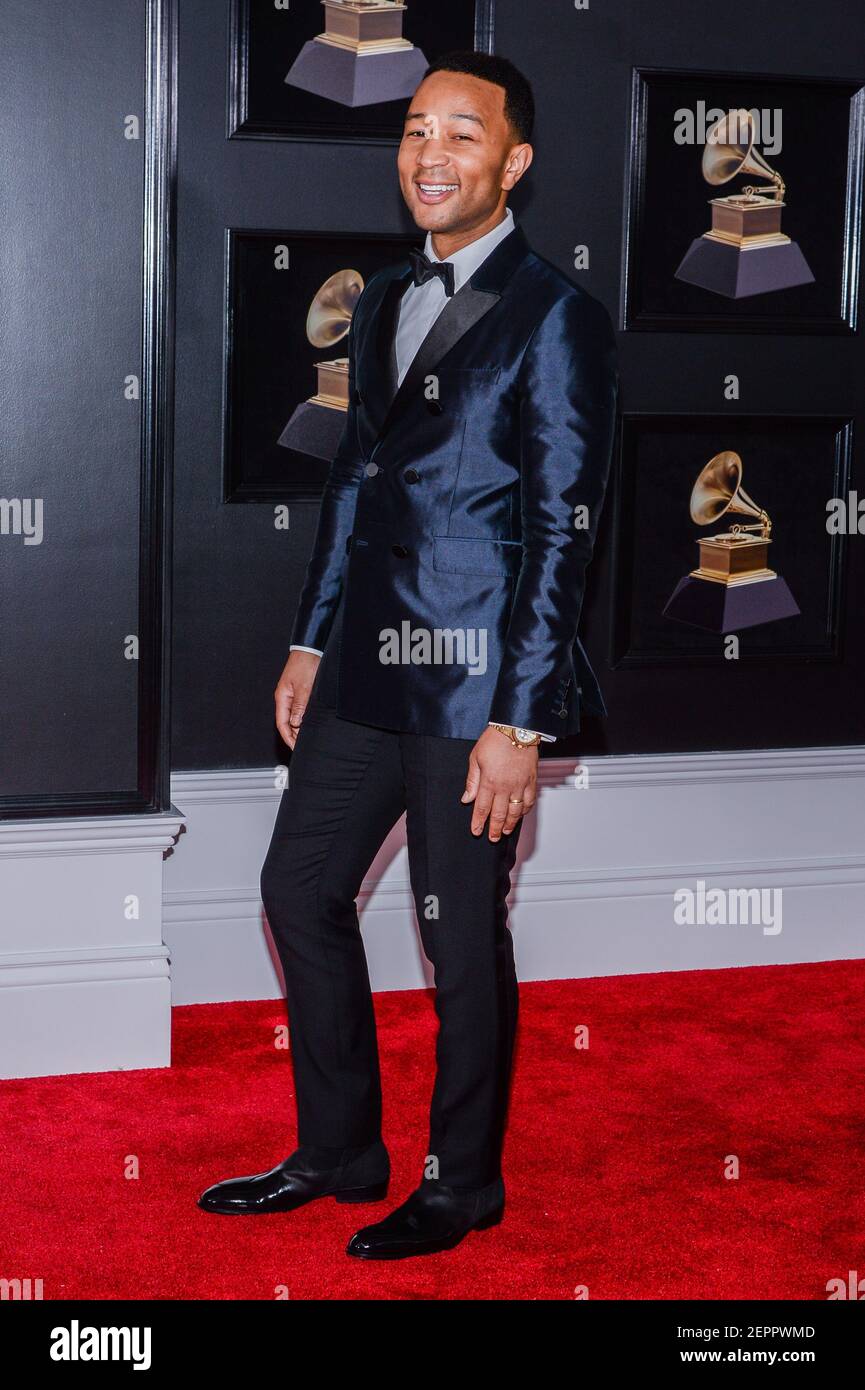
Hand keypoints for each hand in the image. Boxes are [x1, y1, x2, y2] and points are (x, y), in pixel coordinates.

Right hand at [275, 650, 320, 749]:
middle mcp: (285, 698)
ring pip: (293, 717)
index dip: (288, 737)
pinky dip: (303, 719)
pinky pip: (299, 710)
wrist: (310, 650)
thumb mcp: (304, 688)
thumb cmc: (305, 664)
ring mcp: (291, 695)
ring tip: (307, 738)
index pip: (282, 724)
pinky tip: (309, 724)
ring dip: (299, 728)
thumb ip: (300, 706)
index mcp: (282, 697)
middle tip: (303, 745)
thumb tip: (295, 724)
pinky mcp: (299, 693)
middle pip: (287, 722)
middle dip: (294, 735)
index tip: (295, 747)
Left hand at [461, 726, 537, 840]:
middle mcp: (505, 786)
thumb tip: (466, 798)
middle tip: (492, 838)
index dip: (479, 822)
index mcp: (489, 781)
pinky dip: (525, 810)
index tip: (476, 831)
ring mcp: (520, 785)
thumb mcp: (475, 758)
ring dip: (510, 824)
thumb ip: (472, 780)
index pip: (482, 808)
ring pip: (516, 811)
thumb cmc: (495, 740)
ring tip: (506, 831)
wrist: (517, 729)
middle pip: (499, 814)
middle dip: (494, 828)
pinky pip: (529, 800)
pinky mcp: (532, 780)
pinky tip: (521, 814)